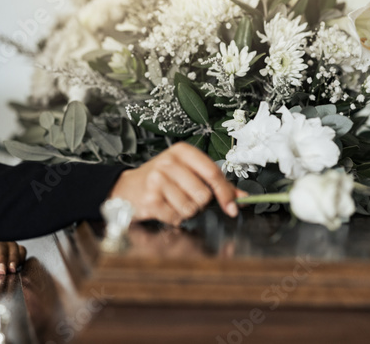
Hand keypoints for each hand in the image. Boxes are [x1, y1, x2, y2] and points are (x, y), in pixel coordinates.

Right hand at [107, 142, 247, 225]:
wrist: (128, 188)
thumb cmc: (162, 179)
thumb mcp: (187, 172)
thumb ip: (216, 183)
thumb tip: (242, 197)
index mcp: (182, 152)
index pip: (212, 172)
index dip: (225, 193)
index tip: (232, 208)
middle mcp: (168, 162)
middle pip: (203, 194)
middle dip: (199, 203)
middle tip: (187, 197)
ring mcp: (157, 180)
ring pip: (190, 208)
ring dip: (186, 211)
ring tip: (173, 202)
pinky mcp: (150, 199)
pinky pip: (175, 217)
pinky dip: (173, 218)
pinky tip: (165, 208)